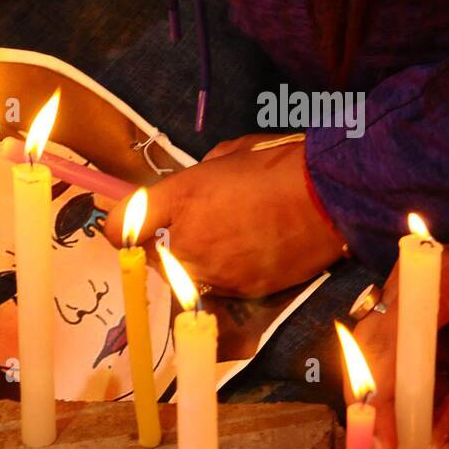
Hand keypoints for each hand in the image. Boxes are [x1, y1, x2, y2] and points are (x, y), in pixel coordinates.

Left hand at [103, 134, 346, 296]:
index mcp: (180, 197)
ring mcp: (214, 269)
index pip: (117, 226)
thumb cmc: (277, 165)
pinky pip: (216, 287)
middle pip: (149, 257)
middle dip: (161, 244)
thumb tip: (172, 197)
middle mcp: (188, 239)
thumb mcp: (221, 158)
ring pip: (181, 276)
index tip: (126, 223)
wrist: (332, 192)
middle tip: (191, 227)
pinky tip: (247, 251)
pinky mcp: (240, 289)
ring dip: (192, 262)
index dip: (118, 225)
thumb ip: (186, 182)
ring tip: (225, 238)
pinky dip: (223, 274)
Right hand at [352, 241, 448, 448]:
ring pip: (381, 361)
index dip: (386, 400)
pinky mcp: (422, 321)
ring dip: (387, 410)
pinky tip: (408, 434)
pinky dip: (407, 399)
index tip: (388, 447)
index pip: (392, 347)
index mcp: (429, 280)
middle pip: (372, 353)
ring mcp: (411, 302)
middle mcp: (406, 287)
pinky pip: (403, 363)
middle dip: (376, 410)